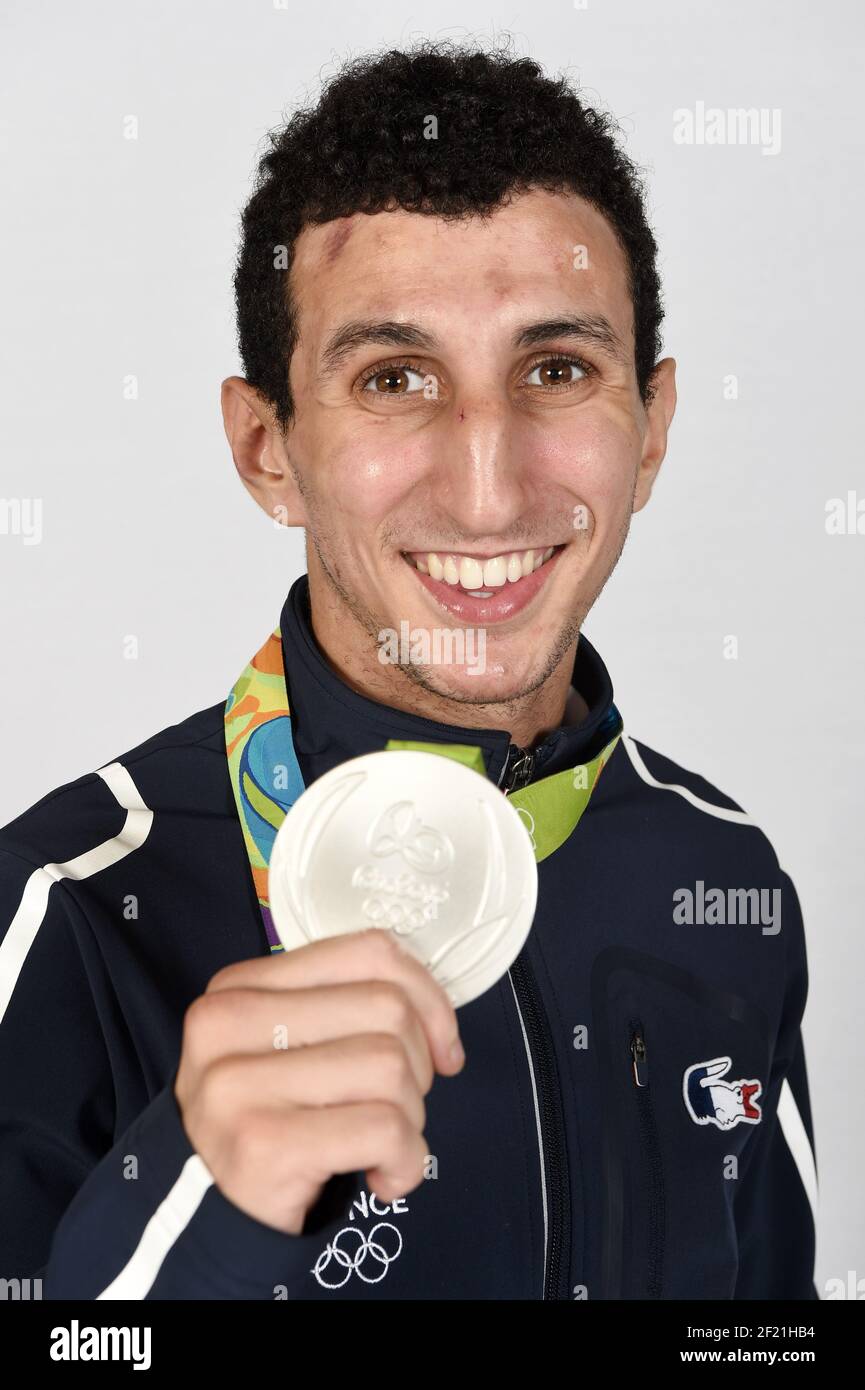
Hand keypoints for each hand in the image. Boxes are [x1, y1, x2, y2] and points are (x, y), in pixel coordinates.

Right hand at [174, 928, 464, 1233]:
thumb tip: (437, 1021)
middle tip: (394, 1106)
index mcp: (239, 986)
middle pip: (387, 1008)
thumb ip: (346, 1007)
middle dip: (418, 1065)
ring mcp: (239, 1084)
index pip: (368, 952)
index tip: (441, 1045)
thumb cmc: (268, 1122)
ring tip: (378, 1144)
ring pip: (390, 1066)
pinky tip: (382, 1177)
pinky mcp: (264, 1145)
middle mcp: (228, 1023)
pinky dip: (407, 1160)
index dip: (427, 996)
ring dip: (410, 1117)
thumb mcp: (285, 1045)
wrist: (202, 1215)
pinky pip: (385, 1129)